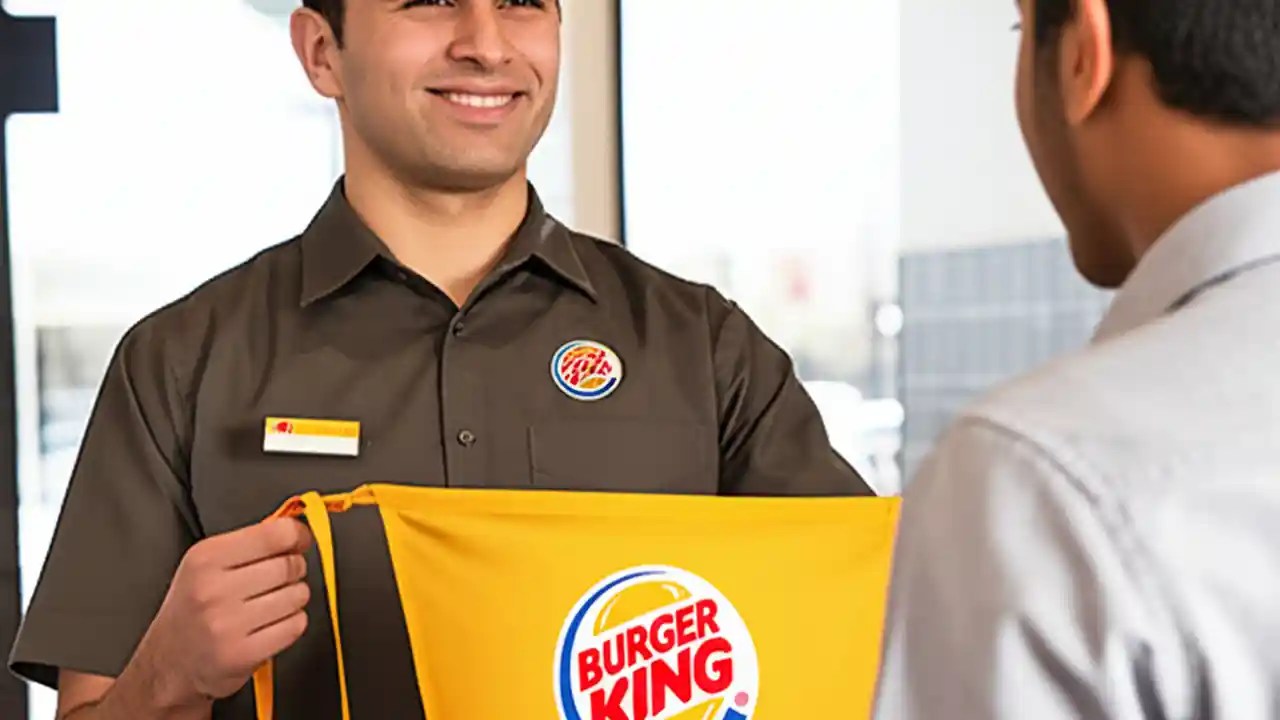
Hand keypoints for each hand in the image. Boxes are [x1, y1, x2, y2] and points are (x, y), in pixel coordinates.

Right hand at [133, 518, 312, 704]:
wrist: (169, 662)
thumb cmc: (194, 609)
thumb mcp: (206, 564)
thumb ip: (250, 543)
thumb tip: (297, 530)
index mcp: (206, 558)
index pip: (275, 534)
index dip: (297, 536)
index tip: (300, 541)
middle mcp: (213, 589)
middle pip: (290, 565)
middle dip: (293, 570)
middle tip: (276, 580)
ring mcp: (227, 624)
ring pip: (297, 595)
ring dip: (294, 599)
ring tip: (270, 605)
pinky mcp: (242, 654)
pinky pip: (295, 625)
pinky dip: (292, 624)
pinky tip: (270, 625)